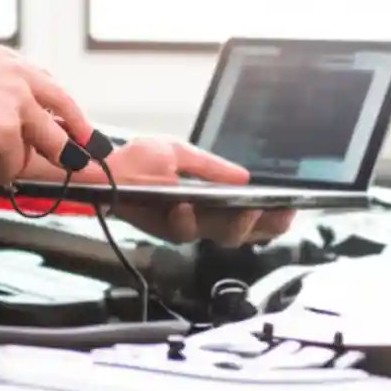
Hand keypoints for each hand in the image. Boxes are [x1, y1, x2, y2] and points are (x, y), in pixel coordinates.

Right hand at [0, 47, 91, 186]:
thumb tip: (14, 120)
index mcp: (12, 62)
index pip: (54, 88)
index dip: (71, 113)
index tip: (81, 132)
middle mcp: (22, 77)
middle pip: (65, 113)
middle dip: (72, 142)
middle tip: (75, 161)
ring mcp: (17, 103)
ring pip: (45, 144)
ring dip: (18, 163)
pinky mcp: (7, 130)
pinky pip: (15, 164)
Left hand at [83, 138, 295, 246]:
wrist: (100, 169)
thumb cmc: (136, 160)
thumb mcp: (179, 154)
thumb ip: (212, 167)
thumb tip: (244, 178)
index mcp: (209, 201)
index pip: (250, 215)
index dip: (272, 218)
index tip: (291, 209)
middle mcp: (200, 219)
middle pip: (242, 233)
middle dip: (264, 225)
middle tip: (276, 213)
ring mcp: (182, 227)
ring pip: (218, 237)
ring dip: (235, 225)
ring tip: (245, 210)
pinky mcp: (160, 230)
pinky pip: (182, 231)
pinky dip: (188, 219)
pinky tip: (188, 206)